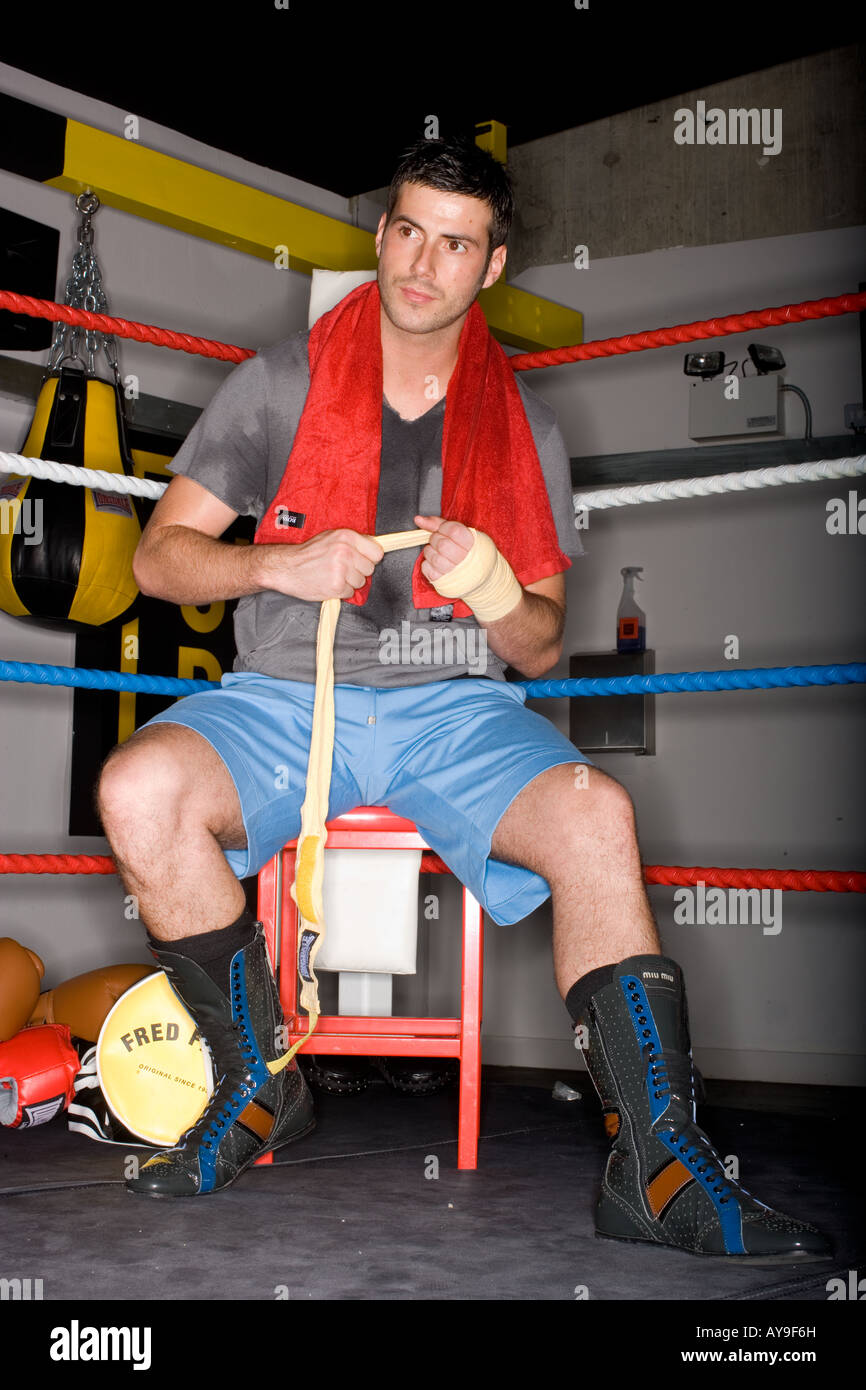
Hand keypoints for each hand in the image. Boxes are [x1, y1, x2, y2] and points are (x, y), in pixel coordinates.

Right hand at [257, 528, 383, 600]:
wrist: (286, 567)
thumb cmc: (308, 554)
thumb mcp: (331, 538)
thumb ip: (353, 542)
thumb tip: (374, 548)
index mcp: (346, 537)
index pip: (377, 552)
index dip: (370, 558)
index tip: (361, 561)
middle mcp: (345, 551)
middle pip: (370, 569)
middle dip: (359, 571)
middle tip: (342, 569)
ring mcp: (341, 569)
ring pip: (361, 582)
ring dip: (349, 582)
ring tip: (333, 575)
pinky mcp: (336, 586)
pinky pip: (350, 593)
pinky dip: (341, 591)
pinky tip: (329, 583)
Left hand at [414, 515, 474, 583]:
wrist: (470, 571)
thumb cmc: (461, 549)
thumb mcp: (454, 532)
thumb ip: (436, 523)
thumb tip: (418, 519)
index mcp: (471, 543)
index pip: (454, 531)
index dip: (443, 529)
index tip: (443, 531)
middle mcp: (465, 559)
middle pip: (442, 545)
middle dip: (435, 540)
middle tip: (439, 542)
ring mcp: (455, 571)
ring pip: (434, 558)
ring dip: (430, 552)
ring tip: (436, 552)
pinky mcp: (443, 580)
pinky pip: (427, 569)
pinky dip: (427, 564)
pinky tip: (435, 563)